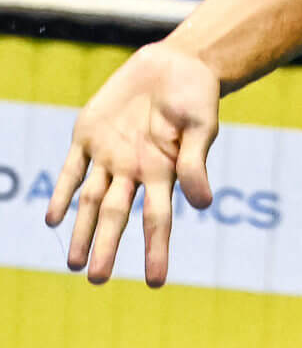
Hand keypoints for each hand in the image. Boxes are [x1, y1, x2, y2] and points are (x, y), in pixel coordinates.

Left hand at [48, 43, 221, 285]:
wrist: (176, 64)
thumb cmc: (197, 96)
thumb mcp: (202, 127)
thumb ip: (195, 163)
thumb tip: (201, 205)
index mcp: (165, 173)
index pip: (158, 220)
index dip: (156, 251)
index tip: (156, 283)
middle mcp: (135, 170)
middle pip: (118, 217)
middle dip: (106, 248)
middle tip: (96, 279)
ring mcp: (110, 155)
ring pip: (92, 201)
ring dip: (82, 231)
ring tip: (73, 263)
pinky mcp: (89, 135)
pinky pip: (72, 170)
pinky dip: (61, 194)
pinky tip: (53, 219)